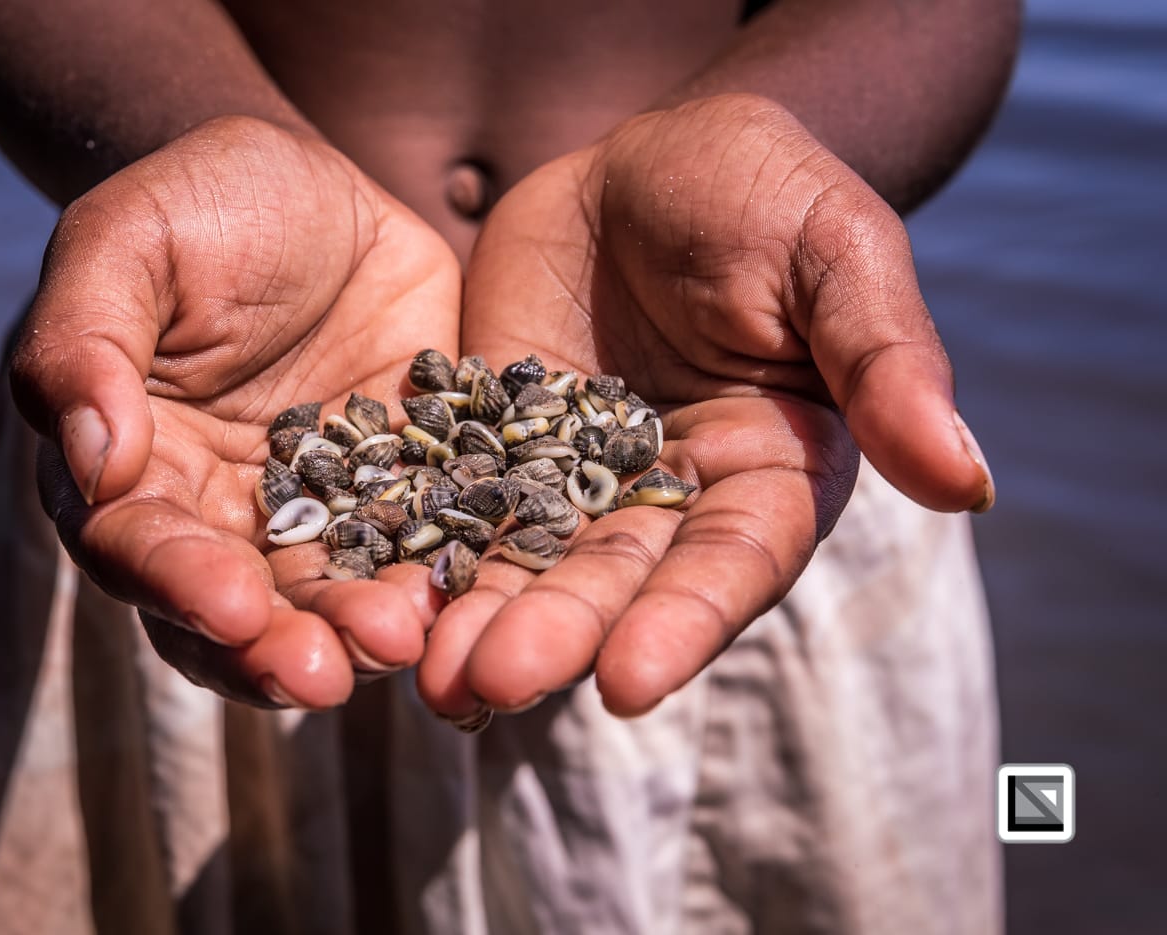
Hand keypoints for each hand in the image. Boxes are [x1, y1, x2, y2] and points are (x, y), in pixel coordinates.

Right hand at [12, 117, 459, 707]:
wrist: (316, 184)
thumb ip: (87, 342)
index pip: (140, 545)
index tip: (230, 606)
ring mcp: (322, 509)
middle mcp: (224, 512)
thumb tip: (89, 460)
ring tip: (401, 640)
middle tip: (323, 674)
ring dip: (358, 633)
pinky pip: (423, 547)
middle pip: (236, 609)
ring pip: (331, 596)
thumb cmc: (200, 203)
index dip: (179, 582)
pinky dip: (441, 579)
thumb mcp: (128, 241)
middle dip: (275, 649)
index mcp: (137, 466)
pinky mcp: (405, 489)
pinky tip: (466, 599)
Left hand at [417, 93, 993, 719]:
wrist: (650, 151)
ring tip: (424, 672)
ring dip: (478, 619)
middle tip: (488, 684)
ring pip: (528, 561)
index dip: (684, 623)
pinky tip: (375, 596)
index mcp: (771, 470)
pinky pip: (454, 502)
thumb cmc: (768, 189)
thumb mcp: (837, 254)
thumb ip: (888, 363)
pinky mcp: (491, 440)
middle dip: (556, 634)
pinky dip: (422, 550)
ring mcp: (573, 474)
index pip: (732, 564)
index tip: (628, 683)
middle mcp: (670, 496)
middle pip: (616, 583)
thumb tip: (969, 483)